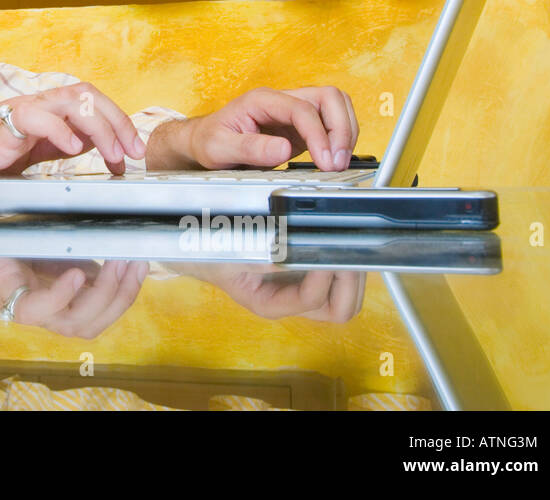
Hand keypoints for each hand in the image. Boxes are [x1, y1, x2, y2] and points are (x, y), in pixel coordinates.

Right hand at [0, 82, 145, 206]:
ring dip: (100, 127)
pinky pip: (37, 118)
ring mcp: (16, 114)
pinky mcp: (0, 128)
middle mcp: (30, 107)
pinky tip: (74, 152)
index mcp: (38, 115)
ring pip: (70, 101)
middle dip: (118, 121)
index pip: (87, 103)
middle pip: (86, 95)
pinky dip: (61, 131)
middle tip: (134, 154)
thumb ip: (51, 152)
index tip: (132, 154)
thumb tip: (88, 153)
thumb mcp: (23, 163)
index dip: (116, 123)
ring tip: (113, 156)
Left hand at [0, 256, 150, 338]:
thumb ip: (79, 248)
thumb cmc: (6, 244)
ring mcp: (33, 310)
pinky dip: (64, 295)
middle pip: (95, 323)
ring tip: (116, 263)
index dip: (125, 295)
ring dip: (103, 295)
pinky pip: (44, 310)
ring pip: (77, 323)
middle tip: (136, 262)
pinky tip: (78, 274)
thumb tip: (114, 233)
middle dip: (122, 295)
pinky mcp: (13, 303)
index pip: (101, 314)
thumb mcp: (52, 243)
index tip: (141, 264)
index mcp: (62, 302)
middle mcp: (50, 312)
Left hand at [158, 86, 358, 171]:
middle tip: (338, 161)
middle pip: (329, 97)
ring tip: (338, 162)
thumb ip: (250, 148)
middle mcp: (281, 101)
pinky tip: (332, 160)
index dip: (319, 134)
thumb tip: (283, 149)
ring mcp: (293, 112)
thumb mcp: (220, 148)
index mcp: (262, 100)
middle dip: (342, 128)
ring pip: (335, 106)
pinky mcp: (299, 127)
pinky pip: (330, 124)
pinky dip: (339, 140)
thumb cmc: (209, 140)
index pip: (302, 109)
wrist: (203, 141)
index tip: (325, 161)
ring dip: (345, 132)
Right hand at [168, 261, 364, 321]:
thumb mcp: (232, 250)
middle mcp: (290, 301)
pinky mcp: (307, 274)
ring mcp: (301, 289)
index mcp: (270, 303)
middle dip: (349, 278)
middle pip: (340, 307)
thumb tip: (292, 252)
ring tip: (346, 243)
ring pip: (346, 296)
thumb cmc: (212, 250)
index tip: (325, 248)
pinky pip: (339, 278)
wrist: (198, 245)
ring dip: (352, 271)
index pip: (313, 299)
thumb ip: (261, 254)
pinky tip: (338, 241)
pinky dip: (345, 261)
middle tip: (347, 248)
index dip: (325, 274)